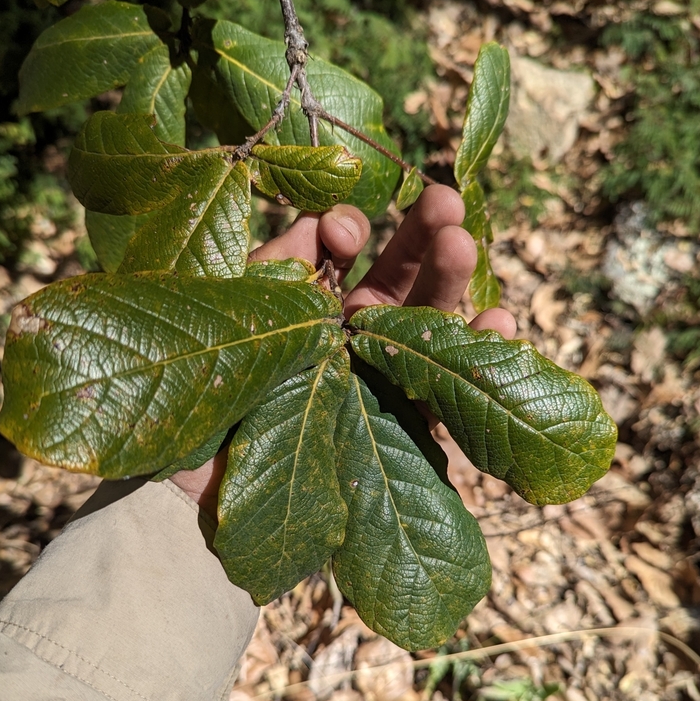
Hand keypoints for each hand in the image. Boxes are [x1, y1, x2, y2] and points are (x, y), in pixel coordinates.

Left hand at [170, 186, 515, 514]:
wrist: (200, 499)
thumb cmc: (201, 404)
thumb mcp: (226, 315)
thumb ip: (273, 264)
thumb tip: (318, 217)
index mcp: (307, 307)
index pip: (343, 253)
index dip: (348, 230)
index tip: (343, 232)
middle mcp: (348, 338)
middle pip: (397, 276)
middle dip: (422, 234)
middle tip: (445, 200)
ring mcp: (380, 381)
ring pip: (427, 321)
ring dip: (449, 279)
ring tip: (464, 244)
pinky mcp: (403, 430)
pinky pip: (447, 389)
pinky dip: (479, 353)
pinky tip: (499, 321)